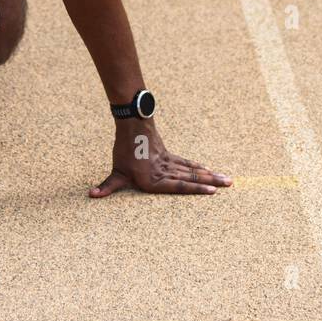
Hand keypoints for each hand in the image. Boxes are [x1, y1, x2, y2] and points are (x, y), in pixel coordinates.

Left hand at [89, 118, 232, 196]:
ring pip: (193, 170)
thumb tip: (91, 195)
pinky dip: (199, 168)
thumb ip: (108, 187)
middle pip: (191, 177)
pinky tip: (208, 170)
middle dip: (211, 182)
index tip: (212, 191)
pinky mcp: (169, 156)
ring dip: (210, 174)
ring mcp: (169, 162)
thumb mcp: (116, 172)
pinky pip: (187, 164)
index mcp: (154, 179)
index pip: (178, 186)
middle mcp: (165, 171)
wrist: (133, 125)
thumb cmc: (124, 151)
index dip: (196, 189)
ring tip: (227, 179)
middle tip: (229, 185)